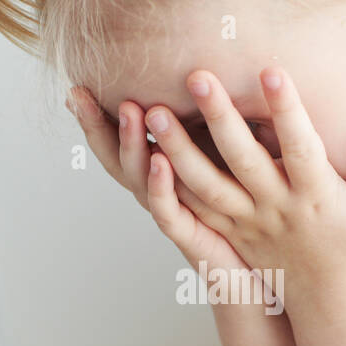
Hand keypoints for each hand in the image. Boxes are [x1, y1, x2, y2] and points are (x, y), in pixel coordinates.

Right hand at [66, 86, 249, 274]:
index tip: (80, 84)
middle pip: (119, 156)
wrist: (264, 276)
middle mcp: (161, 192)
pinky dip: (161, 187)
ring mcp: (173, 215)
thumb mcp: (240, 159)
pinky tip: (160, 161)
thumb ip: (230, 123)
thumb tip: (235, 69)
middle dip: (99, 125)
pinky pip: (169, 212)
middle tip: (80, 94)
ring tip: (133, 111)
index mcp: (169, 170)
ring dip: (135, 144)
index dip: (102, 115)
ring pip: (140, 179)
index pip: (126, 138)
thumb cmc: (258, 216)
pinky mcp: (190, 239)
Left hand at [141, 68, 345, 297]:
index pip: (301, 148)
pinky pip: (192, 211)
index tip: (271, 69)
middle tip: (196, 75)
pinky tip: (145, 154)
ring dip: (177, 150)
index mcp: (316, 198)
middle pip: (243, 161)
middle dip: (219, 118)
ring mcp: (247, 224)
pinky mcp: (228, 234)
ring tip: (151, 111)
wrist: (332, 304)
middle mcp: (276, 210)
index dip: (287, 110)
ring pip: (205, 186)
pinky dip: (168, 187)